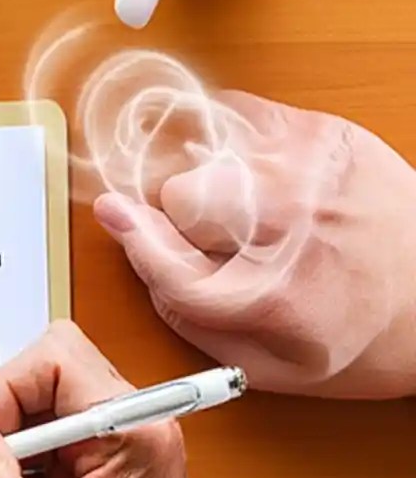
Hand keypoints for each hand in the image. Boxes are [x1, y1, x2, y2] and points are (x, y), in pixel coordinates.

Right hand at [93, 91, 415, 398]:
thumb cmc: (365, 335)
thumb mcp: (270, 366)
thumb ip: (189, 316)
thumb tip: (138, 251)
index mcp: (268, 291)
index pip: (162, 253)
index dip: (133, 235)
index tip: (113, 215)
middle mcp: (284, 221)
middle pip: (179, 193)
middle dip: (184, 218)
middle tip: (221, 241)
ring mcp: (305, 168)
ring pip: (203, 150)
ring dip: (209, 177)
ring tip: (244, 207)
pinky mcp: (322, 133)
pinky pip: (235, 110)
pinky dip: (229, 135)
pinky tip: (251, 168)